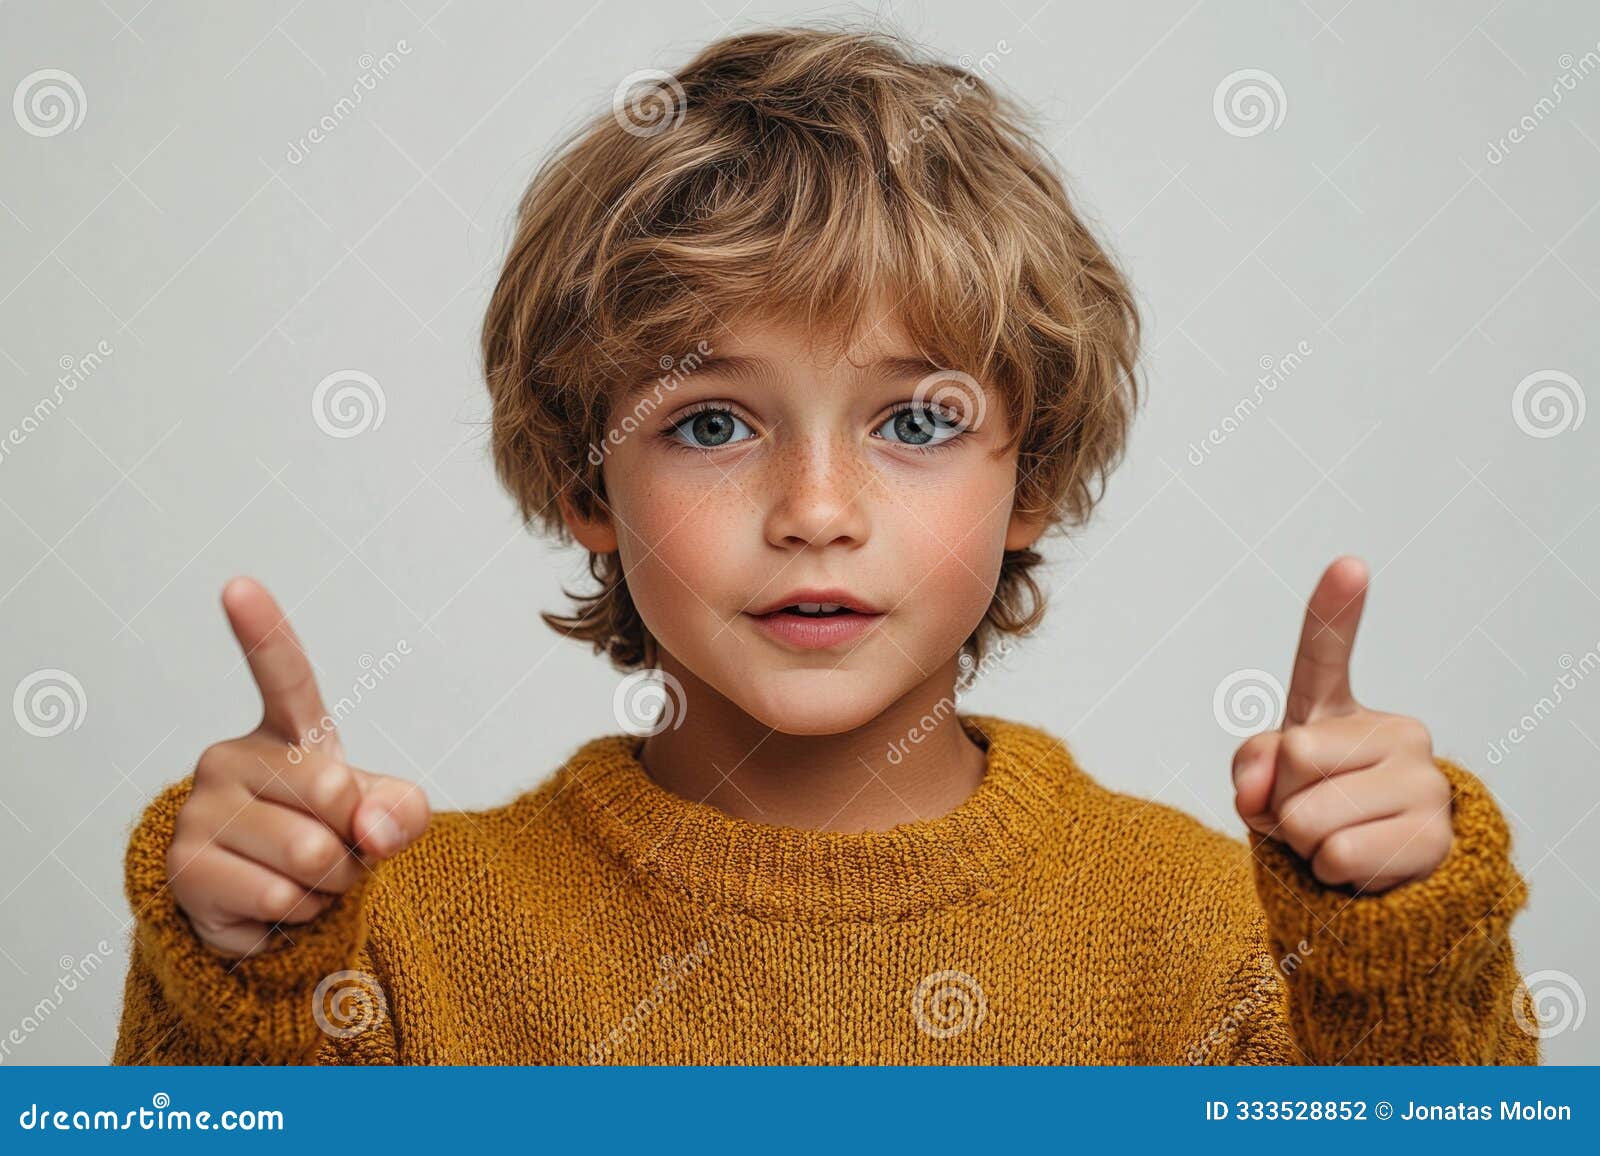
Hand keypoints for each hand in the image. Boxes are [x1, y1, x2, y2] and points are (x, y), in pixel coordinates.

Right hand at [166, 578, 430, 958]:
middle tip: (333, 848)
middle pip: (334, 796)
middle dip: (356, 842)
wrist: (269, 906)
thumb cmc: (329, 839)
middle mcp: (231, 757)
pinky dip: (299, 915)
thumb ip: (403, 811)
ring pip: (312, 857)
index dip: (262, 629)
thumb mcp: (383, 816)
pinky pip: (282, 899)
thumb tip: (371, 830)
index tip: (238, 585)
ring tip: (302, 877)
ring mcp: (201, 810)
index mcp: (286, 732)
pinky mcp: (185, 868)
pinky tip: (271, 903)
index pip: (281, 673)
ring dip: (330, 885)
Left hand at [1231, 556, 1452, 893]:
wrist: (1373, 881)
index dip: (1335, 608)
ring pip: (1309, 815)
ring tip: (1334, 840)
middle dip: (1279, 799)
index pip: (1327, 653)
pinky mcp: (1435, 836)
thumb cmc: (1313, 816)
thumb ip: (1250, 767)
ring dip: (1301, 843)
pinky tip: (1357, 869)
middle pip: (1292, 754)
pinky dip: (1327, 874)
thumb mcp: (1265, 785)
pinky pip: (1337, 857)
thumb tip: (1259, 784)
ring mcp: (1424, 782)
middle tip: (1309, 813)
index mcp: (1343, 711)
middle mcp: (1397, 733)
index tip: (1350, 563)